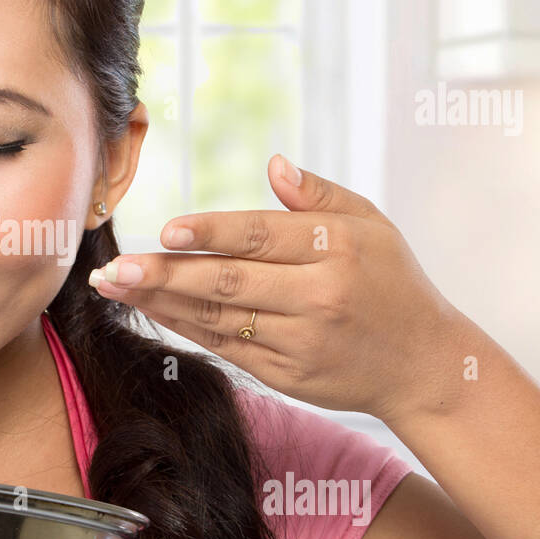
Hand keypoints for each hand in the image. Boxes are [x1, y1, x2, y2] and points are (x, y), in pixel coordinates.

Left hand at [88, 155, 465, 422]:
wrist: (425, 365)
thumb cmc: (394, 283)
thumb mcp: (372, 225)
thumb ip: (318, 195)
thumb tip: (273, 164)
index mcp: (335, 248)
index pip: (258, 236)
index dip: (208, 233)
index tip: (164, 231)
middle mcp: (317, 296)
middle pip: (227, 282)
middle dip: (164, 275)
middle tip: (114, 268)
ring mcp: (300, 341)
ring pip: (218, 318)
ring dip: (161, 303)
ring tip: (116, 288)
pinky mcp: (287, 374)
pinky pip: (225, 347)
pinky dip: (184, 328)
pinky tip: (152, 311)